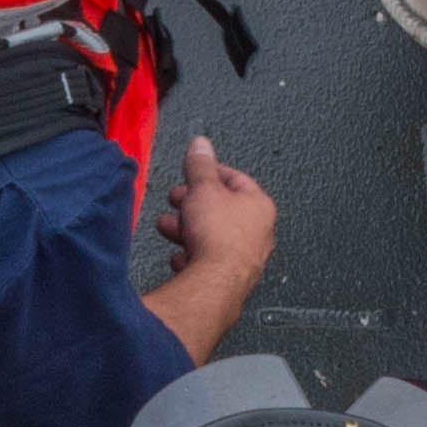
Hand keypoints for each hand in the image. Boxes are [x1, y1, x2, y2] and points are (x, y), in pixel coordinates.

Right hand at [166, 129, 277, 282]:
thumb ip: (200, 165)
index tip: (193, 172)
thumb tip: (200, 144)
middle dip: (193, 203)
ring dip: (187, 229)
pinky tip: (180, 258)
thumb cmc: (216, 233)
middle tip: (176, 199)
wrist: (214, 282)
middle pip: (222, 209)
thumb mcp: (202, 188)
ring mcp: (247, 258)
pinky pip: (210, 262)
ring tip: (167, 227)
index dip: (210, 172)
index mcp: (259, 205)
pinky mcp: (232, 279)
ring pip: (213, 236)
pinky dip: (193, 257)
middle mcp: (259, 232)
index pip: (236, 179)